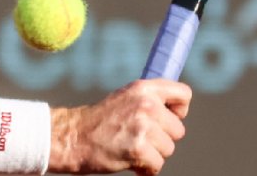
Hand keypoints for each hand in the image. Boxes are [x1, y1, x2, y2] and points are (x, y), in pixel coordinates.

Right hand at [49, 79, 190, 174]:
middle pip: (178, 130)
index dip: (178, 111)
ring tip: (129, 148)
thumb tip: (175, 112)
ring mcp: (143, 127)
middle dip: (161, 139)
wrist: (72, 137)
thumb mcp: (124, 99)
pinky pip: (157, 165)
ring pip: (168, 149)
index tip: (165, 119)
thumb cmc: (99, 121)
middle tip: (138, 138)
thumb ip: (149, 101)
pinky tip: (129, 160)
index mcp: (143, 88)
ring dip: (152, 154)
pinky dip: (145, 169)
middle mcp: (146, 104)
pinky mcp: (139, 149)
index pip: (184, 94)